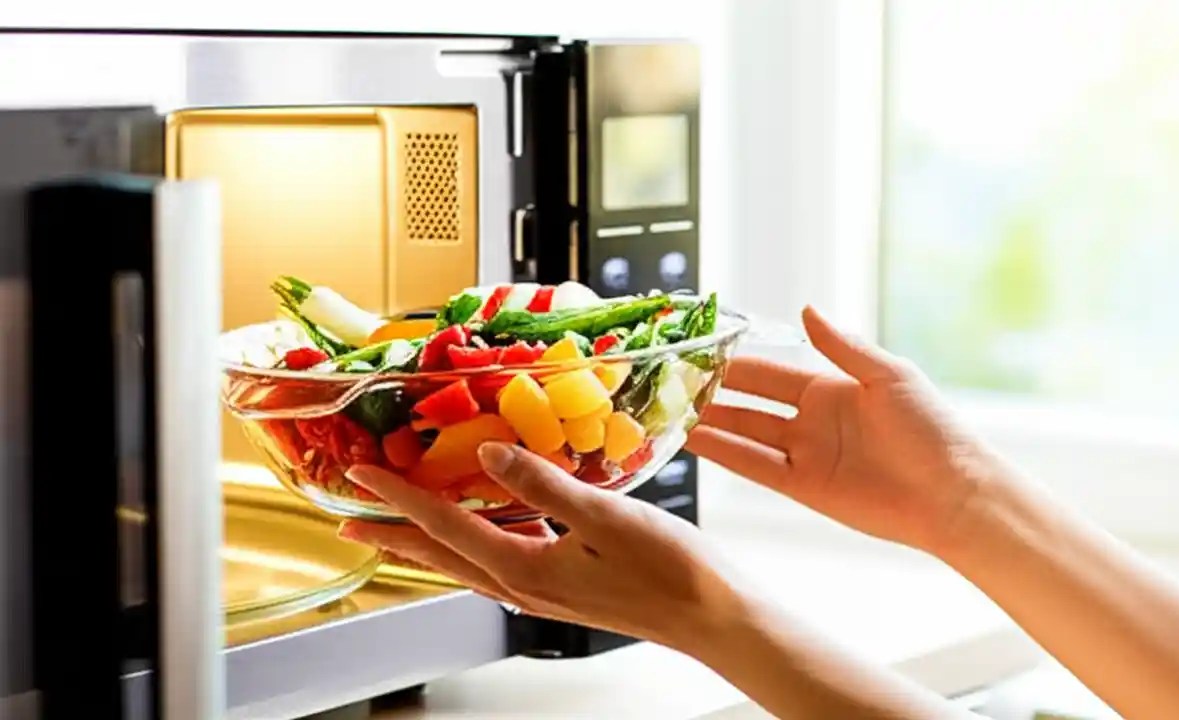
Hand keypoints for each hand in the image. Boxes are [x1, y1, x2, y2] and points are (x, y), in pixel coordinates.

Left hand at [335, 443, 747, 650]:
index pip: (444, 526)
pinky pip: (498, 561)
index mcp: (524, 569)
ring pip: (466, 561)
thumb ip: (541, 484)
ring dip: (426, 541)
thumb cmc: (669, 571)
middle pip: (441, 555)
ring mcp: (543, 591)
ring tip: (397, 526)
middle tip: (349, 518)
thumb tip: (486, 454)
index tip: (361, 473)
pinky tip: (482, 527)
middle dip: (393, 534)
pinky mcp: (563, 587)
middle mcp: (523, 586)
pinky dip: (473, 541)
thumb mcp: (603, 516)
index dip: (399, 497)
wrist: (713, 616)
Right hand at [686, 306, 1006, 555]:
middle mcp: (810, 420)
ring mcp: (804, 455)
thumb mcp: (888, 376)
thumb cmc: (931, 429)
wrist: (952, 493)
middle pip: (748, 403)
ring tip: (667, 411)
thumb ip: (842, 346)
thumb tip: (805, 308)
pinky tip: (693, 441)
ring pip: (744, 434)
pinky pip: (754, 467)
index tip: (697, 352)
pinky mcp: (803, 488)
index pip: (768, 372)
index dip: (733, 362)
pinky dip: (724, 454)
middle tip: (668, 383)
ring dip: (708, 424)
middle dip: (711, 394)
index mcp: (829, 387)